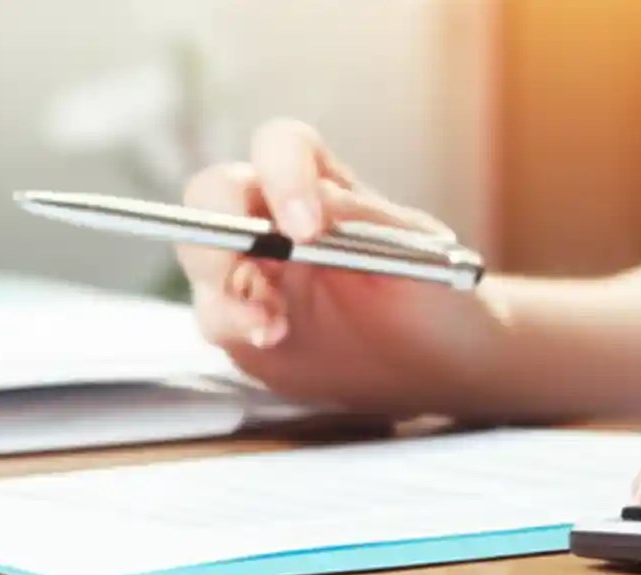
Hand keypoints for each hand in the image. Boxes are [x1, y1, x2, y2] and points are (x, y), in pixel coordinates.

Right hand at [176, 119, 500, 414]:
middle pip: (215, 194)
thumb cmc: (434, 293)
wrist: (437, 360)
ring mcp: (255, 271)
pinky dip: (233, 325)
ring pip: (203, 256)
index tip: (307, 226)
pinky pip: (216, 316)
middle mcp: (275, 219)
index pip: (282, 147)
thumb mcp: (419, 252)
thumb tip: (320, 199)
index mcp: (322, 184)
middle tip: (244, 261)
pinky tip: (270, 337)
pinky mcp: (244, 322)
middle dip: (218, 222)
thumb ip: (369, 222)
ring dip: (223, 285)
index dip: (283, 175)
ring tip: (271, 324)